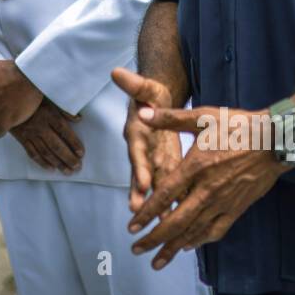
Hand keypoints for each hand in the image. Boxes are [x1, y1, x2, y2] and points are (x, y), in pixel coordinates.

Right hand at [11, 100, 83, 172]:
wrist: (7, 99)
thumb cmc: (32, 97)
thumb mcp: (49, 98)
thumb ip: (64, 109)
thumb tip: (79, 119)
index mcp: (49, 114)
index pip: (64, 131)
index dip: (74, 143)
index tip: (81, 153)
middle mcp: (40, 126)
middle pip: (56, 145)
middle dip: (68, 158)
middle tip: (77, 167)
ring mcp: (30, 134)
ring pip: (45, 152)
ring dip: (57, 163)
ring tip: (67, 171)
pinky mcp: (22, 139)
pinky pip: (32, 153)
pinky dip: (42, 162)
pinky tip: (50, 168)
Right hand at [113, 67, 184, 213]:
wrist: (155, 102)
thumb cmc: (151, 93)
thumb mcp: (146, 87)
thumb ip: (134, 83)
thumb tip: (115, 71)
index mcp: (137, 133)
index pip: (137, 152)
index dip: (139, 167)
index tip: (143, 183)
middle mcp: (141, 151)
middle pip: (140, 175)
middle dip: (139, 194)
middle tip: (139, 211)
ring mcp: (151, 160)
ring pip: (152, 186)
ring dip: (155, 204)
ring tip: (160, 222)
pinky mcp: (163, 166)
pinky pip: (166, 186)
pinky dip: (171, 200)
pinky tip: (179, 217)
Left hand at [117, 75, 288, 269]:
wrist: (275, 139)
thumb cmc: (238, 125)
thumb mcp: (202, 116)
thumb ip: (170, 118)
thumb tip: (142, 112)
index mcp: (196, 167)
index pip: (165, 196)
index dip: (146, 213)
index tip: (132, 226)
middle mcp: (207, 189)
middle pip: (176, 221)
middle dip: (154, 238)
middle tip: (137, 250)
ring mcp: (223, 201)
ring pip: (195, 231)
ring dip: (174, 247)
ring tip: (157, 261)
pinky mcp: (237, 207)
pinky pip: (216, 230)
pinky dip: (200, 240)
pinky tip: (189, 246)